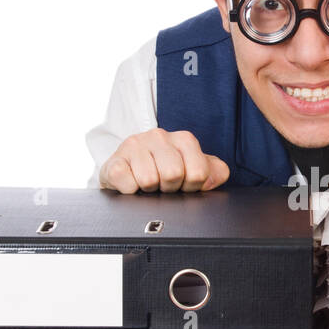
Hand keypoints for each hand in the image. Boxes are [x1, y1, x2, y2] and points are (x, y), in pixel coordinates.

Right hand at [98, 128, 230, 193]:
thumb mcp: (193, 170)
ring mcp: (135, 145)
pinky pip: (127, 183)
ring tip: (148, 185)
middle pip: (173, 175)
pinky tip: (131, 185)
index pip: (198, 173)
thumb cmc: (164, 172)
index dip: (192, 187)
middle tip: (164, 186)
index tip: (184, 185)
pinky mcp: (114, 160)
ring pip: (149, 180)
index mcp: (184, 139)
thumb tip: (212, 180)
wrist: (128, 172)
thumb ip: (214, 172)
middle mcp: (159, 136)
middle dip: (170, 189)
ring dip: (149, 190)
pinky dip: (130, 191)